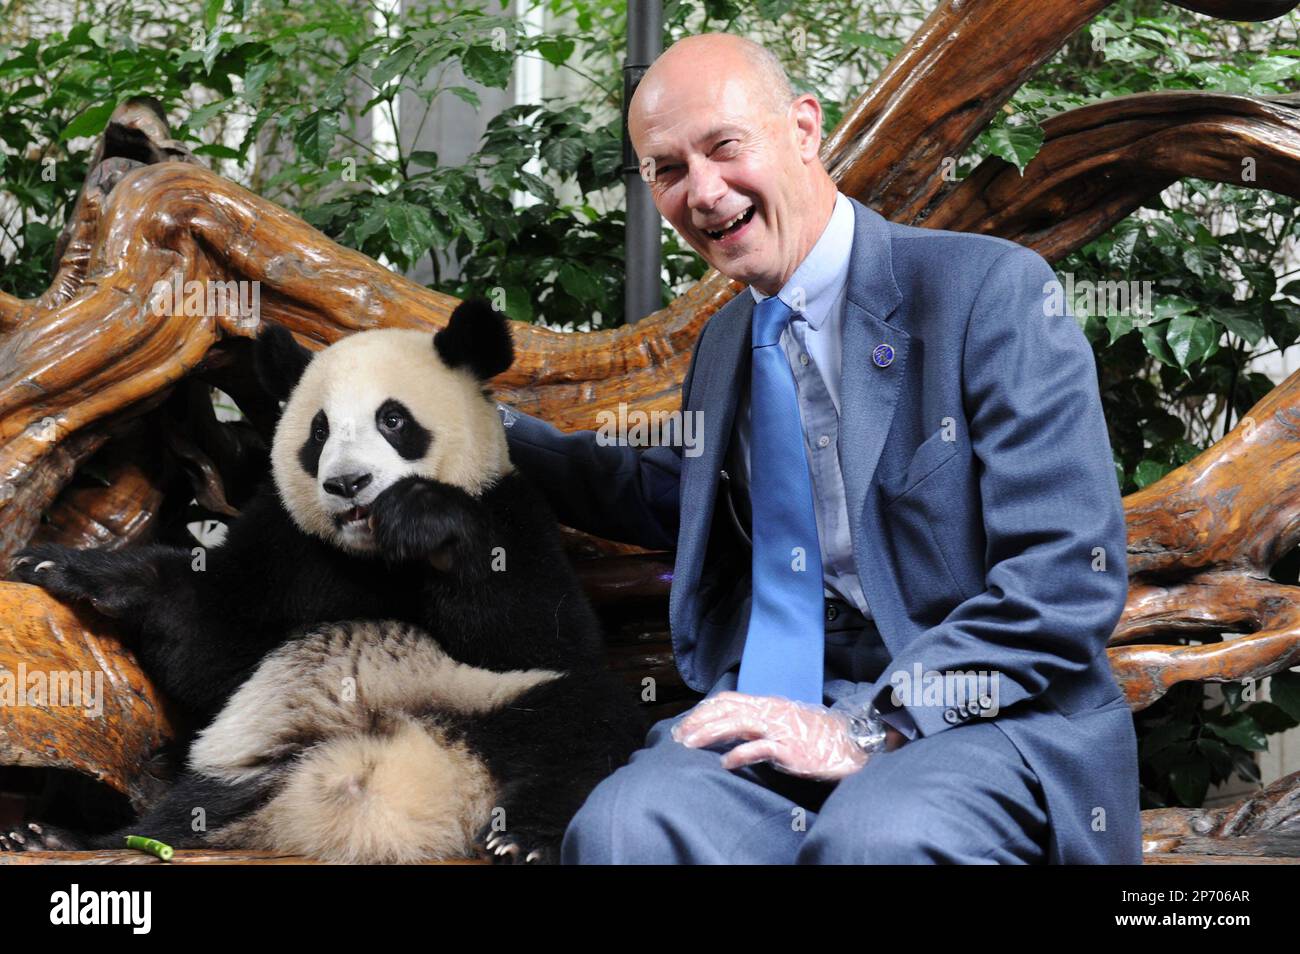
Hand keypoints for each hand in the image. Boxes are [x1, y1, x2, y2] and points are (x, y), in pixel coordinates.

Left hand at [671, 691, 876, 780]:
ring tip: (691, 745)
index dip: (704, 710)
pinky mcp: (790, 749)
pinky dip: (740, 754)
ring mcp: (780, 730)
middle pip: (727, 710)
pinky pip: (761, 749)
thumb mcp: (784, 721)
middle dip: (699, 721)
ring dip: (711, 733)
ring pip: (739, 724)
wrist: (850, 742)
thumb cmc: (815, 735)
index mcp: (768, 704)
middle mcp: (771, 712)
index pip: (728, 700)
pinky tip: (726, 762)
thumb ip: (760, 721)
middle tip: (680, 736)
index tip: (686, 724)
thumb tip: (731, 727)